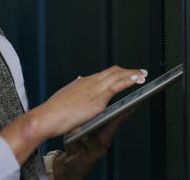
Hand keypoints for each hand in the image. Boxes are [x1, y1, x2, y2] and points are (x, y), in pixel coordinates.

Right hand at [0, 65, 145, 165]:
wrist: (46, 117)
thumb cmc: (52, 111)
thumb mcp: (65, 96)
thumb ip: (75, 90)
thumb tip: (79, 81)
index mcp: (82, 82)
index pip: (104, 73)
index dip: (117, 72)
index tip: (125, 72)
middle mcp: (90, 81)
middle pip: (114, 71)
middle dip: (128, 71)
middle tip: (140, 71)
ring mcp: (95, 89)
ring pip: (118, 76)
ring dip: (133, 74)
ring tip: (143, 75)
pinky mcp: (98, 99)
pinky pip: (118, 86)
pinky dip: (129, 81)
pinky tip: (137, 81)